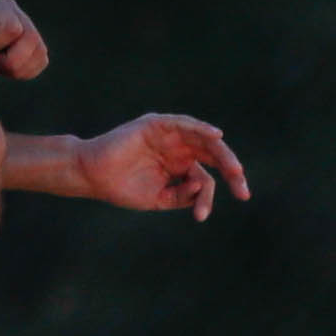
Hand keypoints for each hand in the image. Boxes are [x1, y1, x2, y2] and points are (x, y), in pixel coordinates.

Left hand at [0, 0, 47, 83]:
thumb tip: (21, 33)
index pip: (12, 28)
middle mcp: (9, 6)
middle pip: (31, 39)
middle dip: (9, 60)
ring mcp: (21, 22)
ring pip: (39, 51)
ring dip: (17, 66)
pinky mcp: (28, 39)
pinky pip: (40, 59)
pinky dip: (24, 70)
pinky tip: (4, 66)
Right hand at [74, 113, 248, 219]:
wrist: (93, 177)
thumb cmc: (123, 188)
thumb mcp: (159, 199)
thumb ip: (183, 194)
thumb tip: (205, 182)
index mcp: (180, 167)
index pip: (208, 176)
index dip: (215, 193)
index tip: (214, 211)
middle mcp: (178, 149)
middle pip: (212, 155)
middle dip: (230, 169)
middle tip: (241, 185)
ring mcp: (168, 136)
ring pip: (202, 140)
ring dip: (221, 153)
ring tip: (234, 170)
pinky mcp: (156, 125)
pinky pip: (183, 124)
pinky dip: (200, 128)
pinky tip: (216, 136)